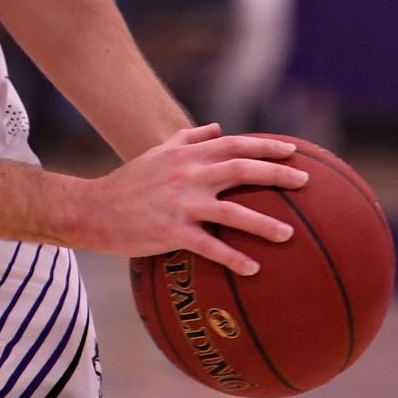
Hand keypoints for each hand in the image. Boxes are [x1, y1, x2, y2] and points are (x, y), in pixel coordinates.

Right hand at [77, 123, 307, 274]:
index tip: (293, 151)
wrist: (93, 209)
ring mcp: (180, 203)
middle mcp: (187, 174)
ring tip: (289, 234)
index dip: (265, 146)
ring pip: (231, 210)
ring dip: (263, 223)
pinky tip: (253, 269)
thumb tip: (217, 128)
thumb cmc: (128, 182)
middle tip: (304, 182)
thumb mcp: (156, 153)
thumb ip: (188, 138)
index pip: (233, 144)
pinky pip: (209, 245)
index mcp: (185, 155)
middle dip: (277, 174)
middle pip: (241, 169)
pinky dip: (232, 257)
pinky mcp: (171, 231)